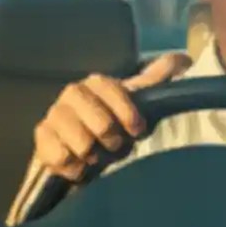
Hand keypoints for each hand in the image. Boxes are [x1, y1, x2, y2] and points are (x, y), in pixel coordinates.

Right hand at [32, 52, 191, 180]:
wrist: (86, 148)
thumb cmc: (116, 121)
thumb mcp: (140, 100)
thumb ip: (158, 81)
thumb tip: (183, 58)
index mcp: (97, 84)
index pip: (111, 89)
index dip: (126, 111)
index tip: (138, 129)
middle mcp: (72, 95)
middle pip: (95, 118)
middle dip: (110, 135)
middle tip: (117, 145)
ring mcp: (54, 117)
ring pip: (76, 138)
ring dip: (92, 152)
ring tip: (99, 156)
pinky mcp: (42, 142)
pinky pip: (58, 156)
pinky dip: (74, 167)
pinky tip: (82, 167)